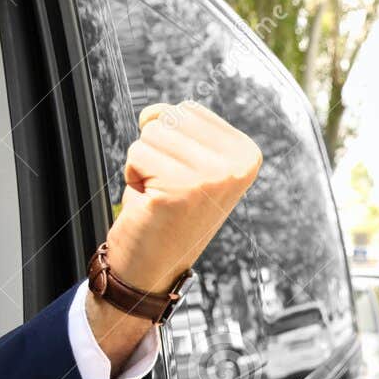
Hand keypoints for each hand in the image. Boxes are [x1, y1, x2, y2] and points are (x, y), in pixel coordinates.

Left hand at [110, 100, 262, 294]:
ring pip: (150, 134)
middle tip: (165, 186)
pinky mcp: (179, 189)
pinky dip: (132, 178)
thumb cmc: (165, 213)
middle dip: (154, 149)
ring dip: (142, 165)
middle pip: (169, 117)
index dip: (170, 139)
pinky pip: (136, 155)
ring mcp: (211, 177)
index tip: (181, 176)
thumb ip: (181, 129)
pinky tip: (149, 204)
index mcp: (246, 154)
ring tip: (157, 196)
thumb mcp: (188, 163)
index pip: (189, 109)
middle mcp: (236, 165)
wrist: (150, 268)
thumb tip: (152, 112)